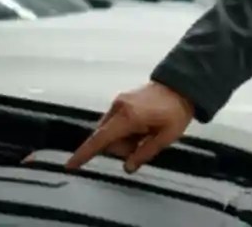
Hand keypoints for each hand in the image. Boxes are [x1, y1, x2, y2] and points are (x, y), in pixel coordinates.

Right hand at [64, 81, 194, 172]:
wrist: (181, 85)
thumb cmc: (176, 111)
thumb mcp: (166, 137)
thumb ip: (145, 153)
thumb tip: (128, 167)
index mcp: (128, 117)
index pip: (100, 140)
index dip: (84, 154)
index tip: (70, 165)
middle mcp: (119, 107)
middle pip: (106, 138)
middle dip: (121, 147)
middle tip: (144, 144)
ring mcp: (119, 101)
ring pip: (110, 130)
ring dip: (123, 139)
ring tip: (146, 133)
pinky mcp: (122, 99)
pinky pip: (115, 121)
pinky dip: (124, 129)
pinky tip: (142, 127)